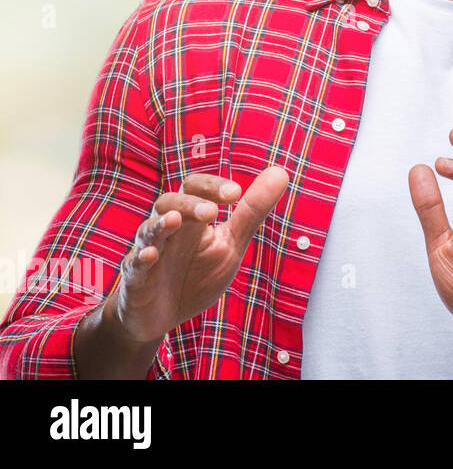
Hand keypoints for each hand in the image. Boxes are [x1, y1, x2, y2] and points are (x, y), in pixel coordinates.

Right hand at [110, 166, 289, 344]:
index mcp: (191, 219)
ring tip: (175, 220)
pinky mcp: (135, 280)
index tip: (236, 193)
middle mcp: (168, 230)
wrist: (163, 317)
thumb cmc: (196, 274)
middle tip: (213, 212)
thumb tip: (281, 172)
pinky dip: (140, 259)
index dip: (212, 186)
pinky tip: (149, 256)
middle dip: (190, 205)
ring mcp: (149, 253)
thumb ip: (252, 211)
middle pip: (169, 203)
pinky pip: (133, 265)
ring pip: (148, 230)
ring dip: (160, 224)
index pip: (195, 189)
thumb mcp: (230, 244)